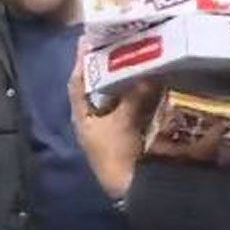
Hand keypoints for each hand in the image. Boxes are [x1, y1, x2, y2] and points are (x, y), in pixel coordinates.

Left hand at [68, 41, 162, 198]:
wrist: (134, 188)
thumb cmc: (117, 154)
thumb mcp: (122, 122)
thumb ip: (134, 96)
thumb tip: (148, 75)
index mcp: (83, 117)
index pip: (77, 83)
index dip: (82, 62)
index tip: (88, 40)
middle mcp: (94, 121)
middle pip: (98, 88)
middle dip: (108, 67)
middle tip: (119, 43)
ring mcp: (111, 129)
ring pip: (116, 97)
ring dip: (126, 80)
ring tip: (137, 56)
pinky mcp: (128, 135)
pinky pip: (132, 108)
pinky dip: (140, 95)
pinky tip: (152, 82)